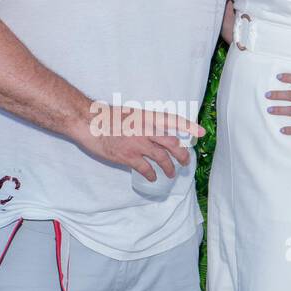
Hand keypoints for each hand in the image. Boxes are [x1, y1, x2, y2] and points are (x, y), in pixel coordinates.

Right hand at [75, 102, 203, 181]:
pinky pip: (145, 168)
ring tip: (171, 173)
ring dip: (169, 167)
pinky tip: (152, 178)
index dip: (189, 126)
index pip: (173, 120)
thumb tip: (154, 132)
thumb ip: (144, 122)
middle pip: (172, 143)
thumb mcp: (130, 113)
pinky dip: (151, 174)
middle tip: (185, 161)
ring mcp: (137, 143)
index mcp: (147, 116)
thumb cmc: (107, 116)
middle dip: (182, 154)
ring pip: (161, 158)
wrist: (89, 122)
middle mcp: (145, 129)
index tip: (201, 133)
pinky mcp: (127, 156)